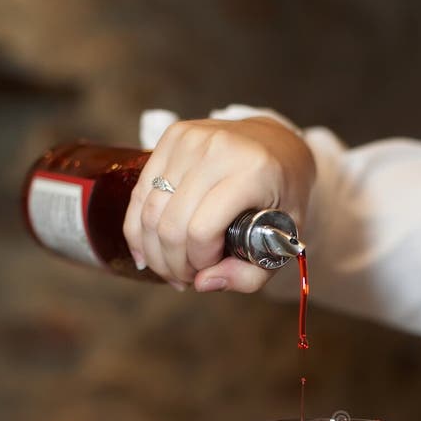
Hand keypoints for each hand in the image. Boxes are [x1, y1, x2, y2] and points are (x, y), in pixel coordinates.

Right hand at [123, 117, 314, 291]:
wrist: (277, 145)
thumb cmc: (282, 198)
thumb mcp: (282, 242)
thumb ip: (250, 275)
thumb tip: (203, 283)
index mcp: (253, 172)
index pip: (202, 230)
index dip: (200, 261)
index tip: (211, 269)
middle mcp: (218, 149)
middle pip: (171, 225)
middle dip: (174, 264)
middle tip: (187, 277)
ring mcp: (190, 139)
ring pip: (149, 213)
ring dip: (155, 252)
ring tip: (172, 267)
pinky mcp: (171, 137)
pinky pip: (140, 194)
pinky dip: (138, 230)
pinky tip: (149, 252)